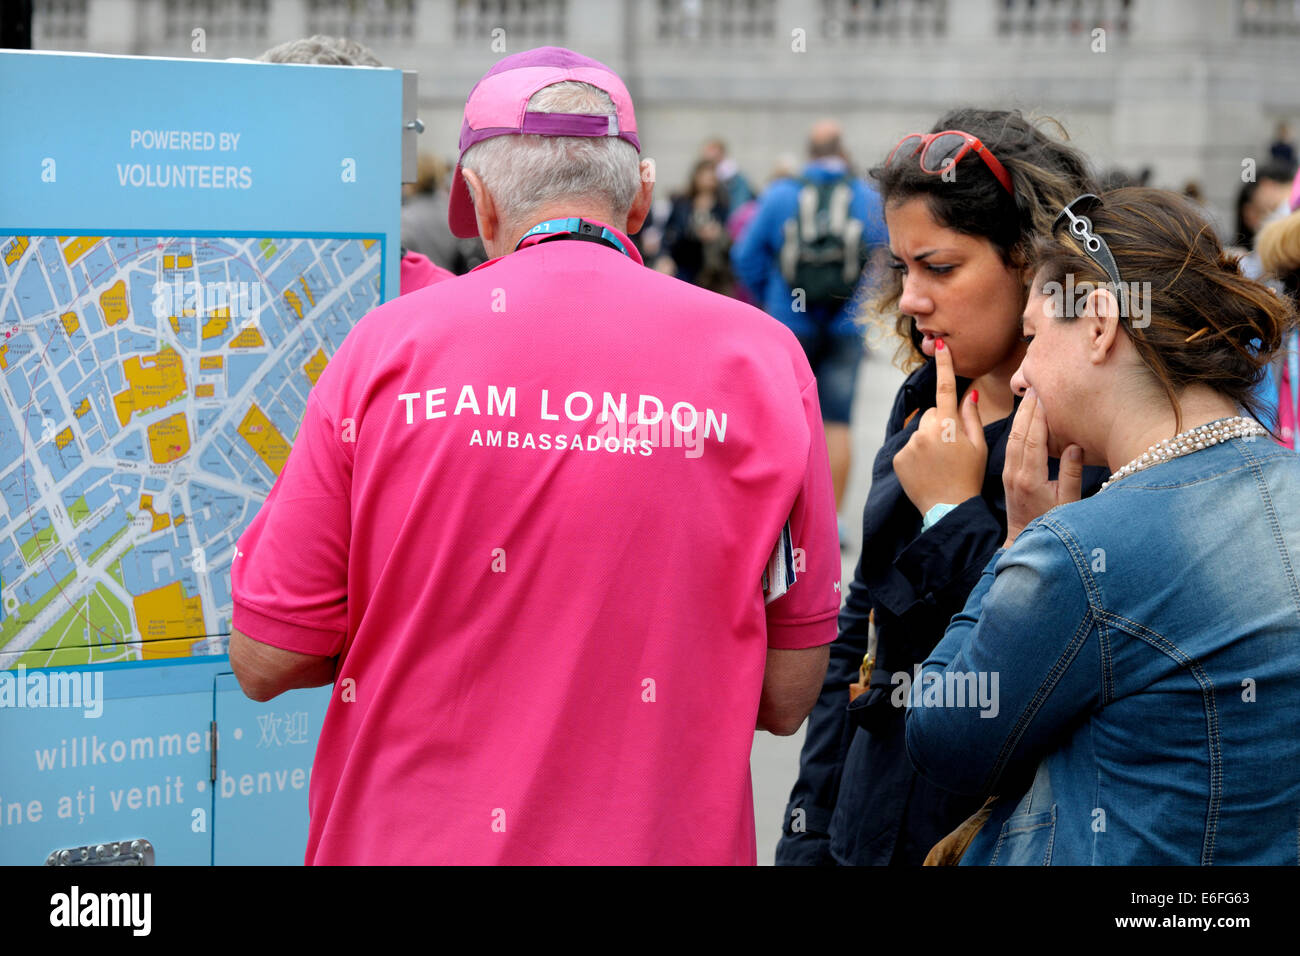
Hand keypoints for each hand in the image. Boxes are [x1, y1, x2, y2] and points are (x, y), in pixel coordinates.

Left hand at [893, 338, 987, 515]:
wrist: (949, 508)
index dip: (943, 364)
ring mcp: (909, 444)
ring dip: (927, 438)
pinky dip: (916, 452)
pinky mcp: (898, 457)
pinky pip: (908, 445)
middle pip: (932, 413)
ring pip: (919, 429)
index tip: (938, 344)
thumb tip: (970, 394)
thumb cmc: (969, 477)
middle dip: (940, 422)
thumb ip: (972, 417)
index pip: (946, 388)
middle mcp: (925, 431)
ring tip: (939, 461)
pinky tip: (926, 468)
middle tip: (951, 447)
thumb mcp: (979, 446)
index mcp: (948, 425)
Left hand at [1002, 387, 1082, 547]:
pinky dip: (1017, 428)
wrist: (1023, 541)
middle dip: (1027, 408)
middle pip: (1019, 433)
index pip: (1033, 439)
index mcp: (1030, 477)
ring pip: (1012, 437)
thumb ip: (1071, 473)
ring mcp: (1008, 473)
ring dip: (1020, 415)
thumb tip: (1074, 445)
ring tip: (1029, 395)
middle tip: (1035, 386)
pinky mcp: (1007, 474)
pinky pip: (1011, 445)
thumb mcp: (1068, 502)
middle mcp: (1015, 472)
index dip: (1038, 416)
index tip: (1044, 395)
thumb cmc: (1051, 524)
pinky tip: (1023, 417)